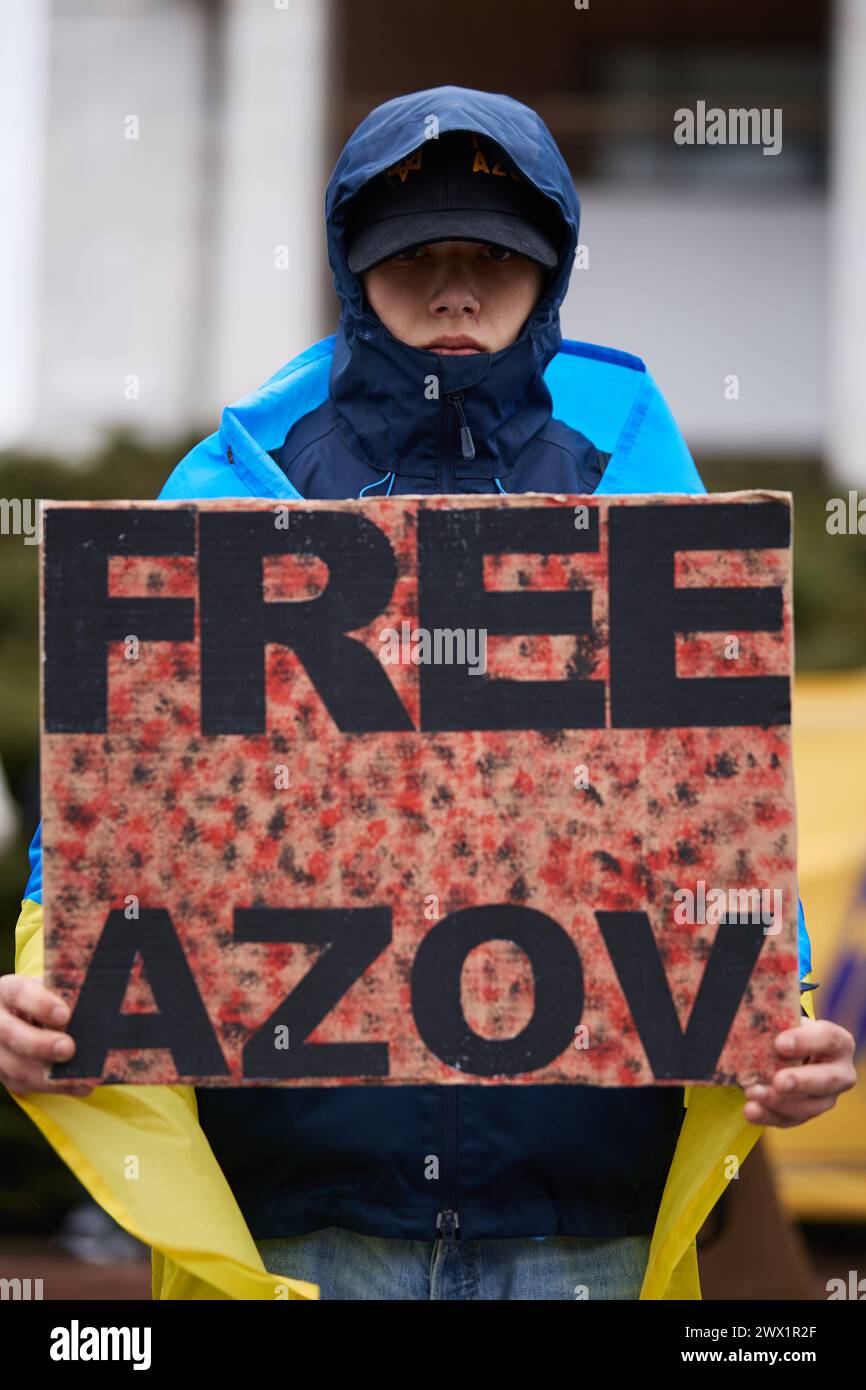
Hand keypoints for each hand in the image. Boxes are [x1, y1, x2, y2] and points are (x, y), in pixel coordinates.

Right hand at [0, 973, 92, 1096]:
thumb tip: (99, 1004)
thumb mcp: (49, 989)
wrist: (20, 1016)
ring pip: (14, 1066)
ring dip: (47, 1075)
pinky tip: (80, 1086)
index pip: (19, 993)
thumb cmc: (44, 998)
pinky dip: (55, 1087)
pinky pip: (25, 1085)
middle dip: (40, 1044)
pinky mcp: (3, 1073)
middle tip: (68, 1049)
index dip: (41, 1004)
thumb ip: (65, 994)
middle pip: (10, 1034)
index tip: (65, 1015)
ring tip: (80, 1075)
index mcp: (6, 991)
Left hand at [743, 1018, 856, 1126]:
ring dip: (780, 1102)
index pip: (828, 1039)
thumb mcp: (787, 1023)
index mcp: (838, 1042)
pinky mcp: (807, 1114)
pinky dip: (769, 1116)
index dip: (805, 1041)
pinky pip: (790, 1119)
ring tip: (753, 1093)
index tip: (779, 1043)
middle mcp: (840, 1073)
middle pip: (827, 1080)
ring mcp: (826, 1098)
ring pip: (809, 1106)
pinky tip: (752, 1110)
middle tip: (779, 1081)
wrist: (789, 1052)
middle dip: (800, 1082)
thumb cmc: (789, 1031)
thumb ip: (778, 1022)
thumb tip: (754, 1025)